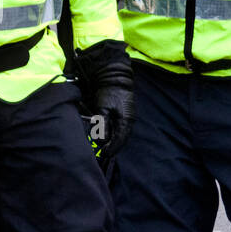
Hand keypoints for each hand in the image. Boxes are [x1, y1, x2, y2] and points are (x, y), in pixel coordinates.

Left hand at [79, 39, 134, 157]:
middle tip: (102, 150)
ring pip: (120, 133)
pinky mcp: (124, 113)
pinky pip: (119, 127)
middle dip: (111, 145)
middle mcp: (128, 120)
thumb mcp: (102, 109)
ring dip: (112, 138)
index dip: (112, 148)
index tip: (104, 153)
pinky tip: (107, 133)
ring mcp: (127, 117)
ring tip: (103, 143)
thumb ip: (102, 124)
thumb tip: (102, 140)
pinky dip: (113, 131)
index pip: (120, 140)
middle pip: (121, 138)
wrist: (114, 77)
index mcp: (126, 120)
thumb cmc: (108, 92)